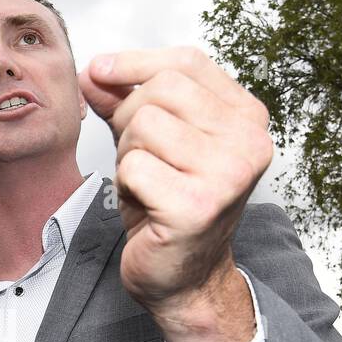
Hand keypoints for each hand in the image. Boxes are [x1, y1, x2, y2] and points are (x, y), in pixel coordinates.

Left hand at [79, 47, 267, 341]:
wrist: (184, 279)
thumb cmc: (169, 209)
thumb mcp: (150, 144)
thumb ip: (125, 102)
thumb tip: (94, 70)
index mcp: (247, 117)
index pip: (186, 63)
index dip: (135, 63)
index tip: (100, 72)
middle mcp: (248, 141)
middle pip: (161, 90)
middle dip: (128, 120)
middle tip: (138, 160)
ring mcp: (227, 173)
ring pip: (144, 126)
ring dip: (127, 156)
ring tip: (146, 185)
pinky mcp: (197, 205)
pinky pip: (133, 166)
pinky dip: (125, 185)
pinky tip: (145, 206)